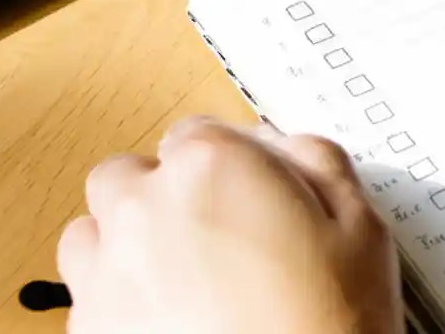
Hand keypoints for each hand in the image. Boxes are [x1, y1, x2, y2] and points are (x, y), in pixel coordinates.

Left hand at [57, 117, 401, 333]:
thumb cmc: (327, 325)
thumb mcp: (361, 225)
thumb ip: (317, 162)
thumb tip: (289, 148)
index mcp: (211, 167)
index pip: (199, 131)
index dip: (229, 161)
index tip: (245, 189)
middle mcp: (145, 208)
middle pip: (130, 174)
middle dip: (164, 195)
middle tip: (212, 234)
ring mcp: (108, 270)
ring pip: (92, 232)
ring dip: (125, 242)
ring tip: (178, 278)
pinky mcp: (88, 327)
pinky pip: (83, 295)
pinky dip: (114, 299)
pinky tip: (164, 318)